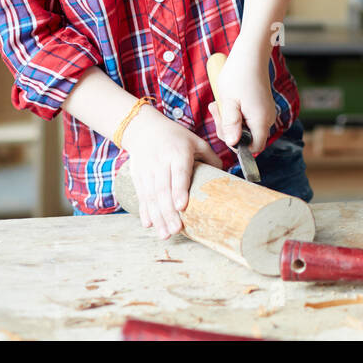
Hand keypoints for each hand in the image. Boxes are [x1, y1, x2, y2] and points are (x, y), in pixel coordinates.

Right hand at [122, 105, 219, 238]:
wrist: (144, 128)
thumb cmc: (175, 137)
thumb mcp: (196, 141)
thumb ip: (210, 157)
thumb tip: (224, 177)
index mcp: (178, 152)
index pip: (179, 173)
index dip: (179, 190)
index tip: (182, 206)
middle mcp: (161, 162)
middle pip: (163, 189)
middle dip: (169, 212)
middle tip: (176, 230)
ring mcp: (147, 170)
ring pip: (151, 196)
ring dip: (157, 216)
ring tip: (165, 234)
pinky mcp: (138, 176)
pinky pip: (141, 196)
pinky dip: (144, 211)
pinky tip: (149, 224)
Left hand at [207, 45, 274, 155]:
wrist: (251, 54)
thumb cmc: (238, 75)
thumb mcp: (228, 101)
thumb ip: (231, 125)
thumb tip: (233, 144)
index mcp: (261, 120)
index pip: (253, 148)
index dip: (238, 146)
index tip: (224, 131)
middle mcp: (267, 118)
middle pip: (248, 138)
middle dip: (228, 130)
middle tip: (216, 112)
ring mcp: (265, 111)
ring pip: (246, 127)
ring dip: (229, 120)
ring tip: (217, 103)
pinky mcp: (261, 105)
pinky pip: (248, 117)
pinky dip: (236, 113)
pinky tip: (226, 100)